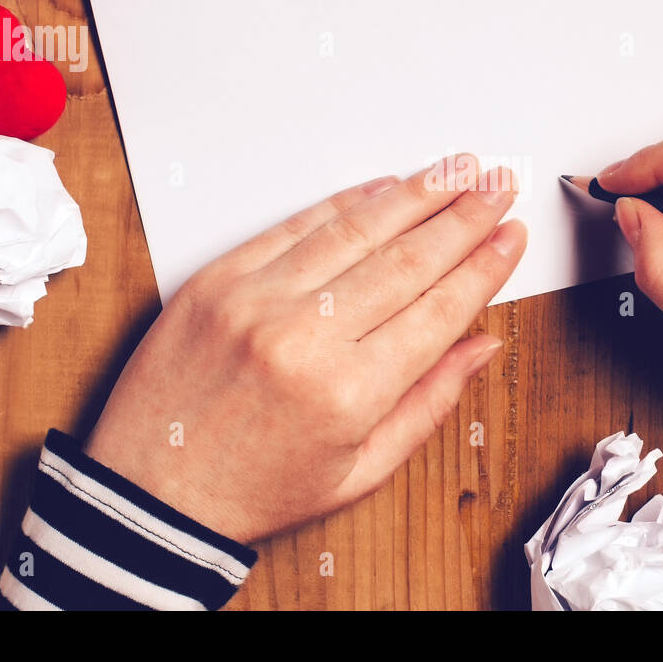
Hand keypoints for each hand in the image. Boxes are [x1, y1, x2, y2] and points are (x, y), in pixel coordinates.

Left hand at [84, 156, 525, 543]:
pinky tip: (385, 186)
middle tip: (498, 184)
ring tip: (457, 168)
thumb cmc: (256, 489)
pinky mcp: (220, 278)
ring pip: (356, 230)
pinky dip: (346, 201)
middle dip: (464, 216)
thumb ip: (429, 403)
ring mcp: (257, 300)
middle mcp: (305, 336)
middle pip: (407, 259)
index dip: (485, 265)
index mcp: (348, 393)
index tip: (513, 235)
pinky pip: (296, 225)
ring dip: (415, 193)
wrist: (149, 493)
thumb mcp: (360, 472)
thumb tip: (482, 344)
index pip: (440, 309)